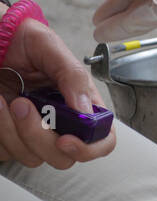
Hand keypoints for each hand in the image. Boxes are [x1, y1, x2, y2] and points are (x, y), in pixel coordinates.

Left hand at [0, 21, 115, 167]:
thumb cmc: (23, 42)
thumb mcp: (49, 47)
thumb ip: (72, 75)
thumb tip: (85, 109)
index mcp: (82, 105)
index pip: (102, 141)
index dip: (89, 149)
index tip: (65, 140)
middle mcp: (61, 124)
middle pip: (63, 157)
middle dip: (39, 136)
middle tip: (22, 104)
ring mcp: (34, 133)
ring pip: (31, 156)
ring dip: (12, 130)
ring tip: (3, 99)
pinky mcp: (10, 137)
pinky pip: (6, 152)